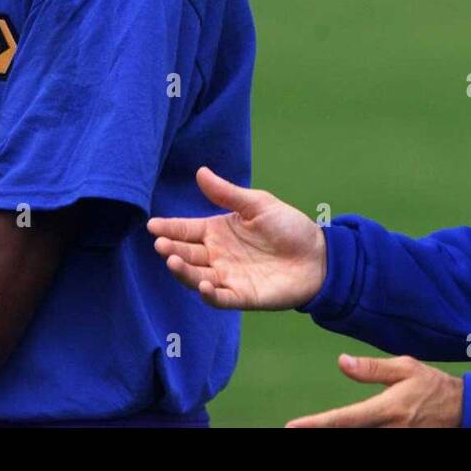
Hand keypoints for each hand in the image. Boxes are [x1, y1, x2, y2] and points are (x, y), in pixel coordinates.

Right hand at [147, 167, 325, 309]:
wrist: (319, 255)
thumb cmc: (288, 227)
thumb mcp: (257, 204)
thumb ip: (228, 193)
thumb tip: (200, 172)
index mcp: (218, 231)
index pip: (186, 229)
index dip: (169, 228)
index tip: (152, 225)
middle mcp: (217, 255)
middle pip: (187, 253)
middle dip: (172, 249)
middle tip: (161, 244)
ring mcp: (228, 277)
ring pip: (197, 276)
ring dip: (184, 272)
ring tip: (173, 261)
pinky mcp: (242, 296)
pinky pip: (220, 298)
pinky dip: (210, 294)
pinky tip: (204, 285)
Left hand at [286, 355, 463, 427]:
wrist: (463, 410)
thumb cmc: (431, 384)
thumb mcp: (405, 367)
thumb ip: (372, 369)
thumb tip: (341, 362)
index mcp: (387, 408)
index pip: (344, 419)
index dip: (316, 424)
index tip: (292, 426)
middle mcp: (390, 430)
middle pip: (348, 436)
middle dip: (322, 432)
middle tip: (296, 429)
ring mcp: (396, 440)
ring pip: (359, 440)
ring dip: (338, 434)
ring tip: (313, 428)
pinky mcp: (400, 443)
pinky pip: (372, 441)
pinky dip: (357, 435)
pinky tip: (342, 429)